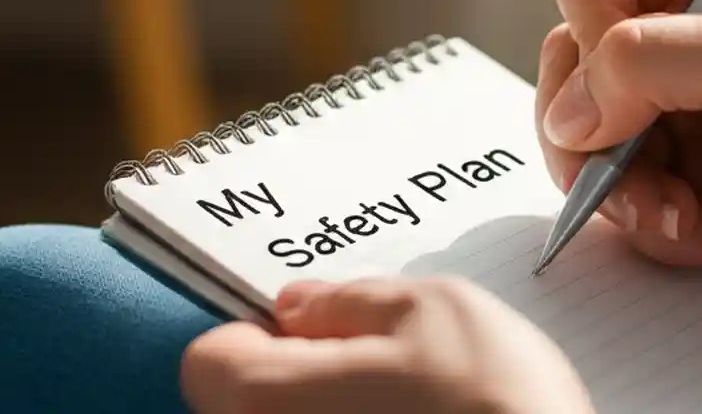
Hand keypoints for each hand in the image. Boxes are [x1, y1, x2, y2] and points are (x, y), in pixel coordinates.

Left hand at [182, 277, 591, 413]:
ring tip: (418, 405)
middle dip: (306, 371)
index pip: (210, 356)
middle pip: (252, 402)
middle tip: (384, 361)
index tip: (314, 327)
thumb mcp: (429, 308)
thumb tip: (301, 305)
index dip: (262, 329)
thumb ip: (349, 299)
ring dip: (340, 411)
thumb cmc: (491, 405)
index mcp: (266, 401)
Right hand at [537, 0, 701, 330]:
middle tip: (637, 165)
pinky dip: (666, 228)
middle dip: (596, 133)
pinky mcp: (688, 177)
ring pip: (585, 145)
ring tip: (690, 215)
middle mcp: (684, 35)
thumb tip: (567, 112)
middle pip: (569, 66)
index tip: (623, 84)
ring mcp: (680, 110)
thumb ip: (649, 64)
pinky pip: (627, 202)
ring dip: (631, 193)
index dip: (586, 27)